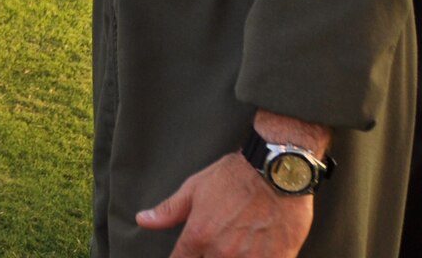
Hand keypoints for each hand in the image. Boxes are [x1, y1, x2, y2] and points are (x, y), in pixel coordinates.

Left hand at [137, 153, 313, 256]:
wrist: (278, 172)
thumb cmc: (235, 177)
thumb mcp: (195, 188)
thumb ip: (169, 210)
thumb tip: (143, 220)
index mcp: (199, 236)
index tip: (185, 254)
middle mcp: (223, 253)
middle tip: (215, 244)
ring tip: (235, 245)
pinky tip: (255, 250)